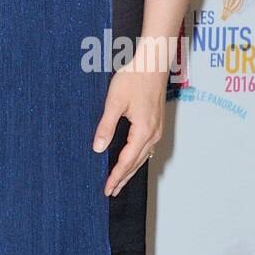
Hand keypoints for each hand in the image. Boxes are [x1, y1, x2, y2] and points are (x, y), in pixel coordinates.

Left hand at [93, 56, 166, 195]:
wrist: (152, 63)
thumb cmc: (133, 78)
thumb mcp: (114, 102)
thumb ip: (106, 126)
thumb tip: (97, 148)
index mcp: (143, 131)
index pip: (126, 161)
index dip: (116, 177)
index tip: (107, 189)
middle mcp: (153, 134)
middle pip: (136, 163)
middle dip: (123, 178)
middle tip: (111, 191)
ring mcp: (157, 129)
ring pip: (143, 156)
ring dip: (131, 169)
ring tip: (120, 180)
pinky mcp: (156, 123)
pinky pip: (147, 147)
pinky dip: (137, 158)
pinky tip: (132, 159)